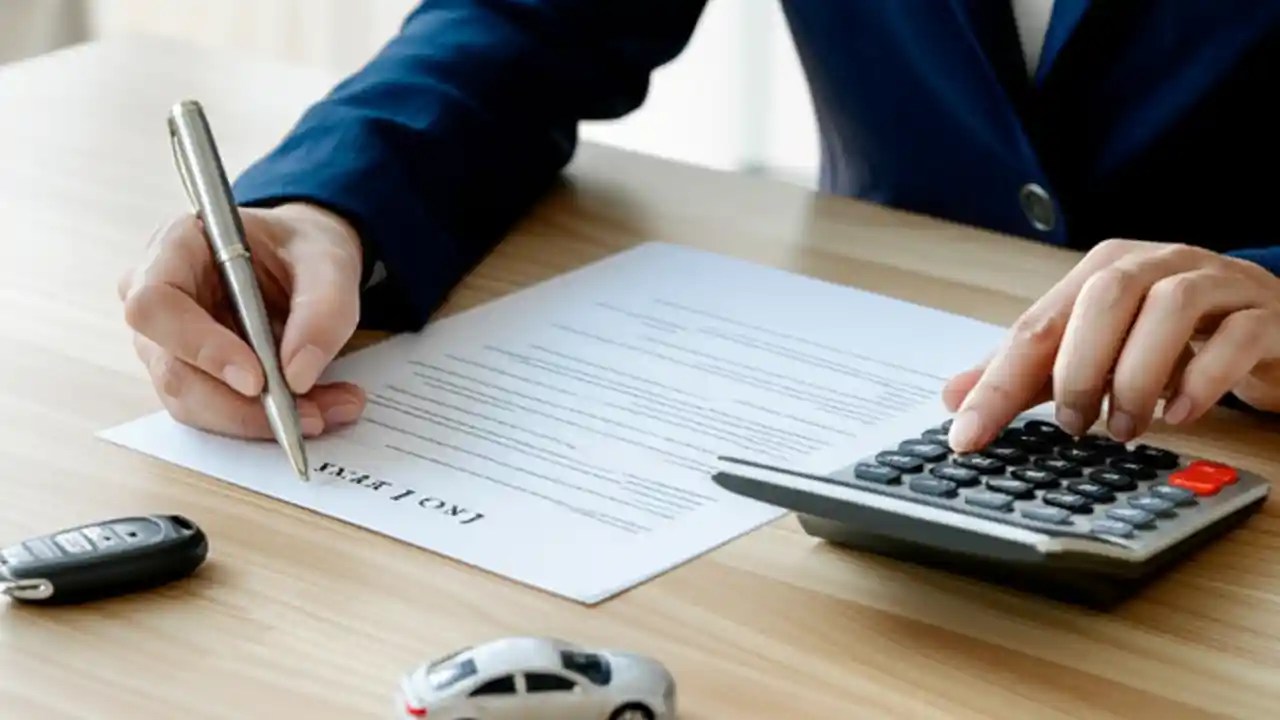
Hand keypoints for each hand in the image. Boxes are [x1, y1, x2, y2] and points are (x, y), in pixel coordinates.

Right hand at [118, 202, 367, 437]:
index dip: (199, 348)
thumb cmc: (303, 249)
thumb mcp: (329, 262)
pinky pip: (217, 411)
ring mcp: (168, 342)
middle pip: (172, 369)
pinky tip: (315, 410)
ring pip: (193, 401)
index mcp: (175, 247)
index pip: (155, 305)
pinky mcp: (193, 374)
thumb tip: (297, 376)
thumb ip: (323, 309)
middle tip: (308, 414)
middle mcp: (158, 298)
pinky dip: (265, 420)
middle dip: (241, 405)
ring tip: (326, 411)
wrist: (305, 262)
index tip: (256, 380)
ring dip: (259, 420)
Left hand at [943, 239, 1279, 450]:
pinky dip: (1203, 381)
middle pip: (1104, 297)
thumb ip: (1029, 375)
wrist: (1272, 328)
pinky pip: (1237, 337)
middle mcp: (1157, 263)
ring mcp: (1217, 283)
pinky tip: (1179, 415)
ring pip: (1170, 307)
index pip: (1038, 323)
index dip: (999, 381)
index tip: (968, 432)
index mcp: (1103, 271)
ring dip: (1137, 376)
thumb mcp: (1094, 355)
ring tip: (1123, 427)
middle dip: (1078, 368)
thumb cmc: (1174, 339)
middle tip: (1071, 424)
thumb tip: (953, 399)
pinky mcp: (1265, 314)